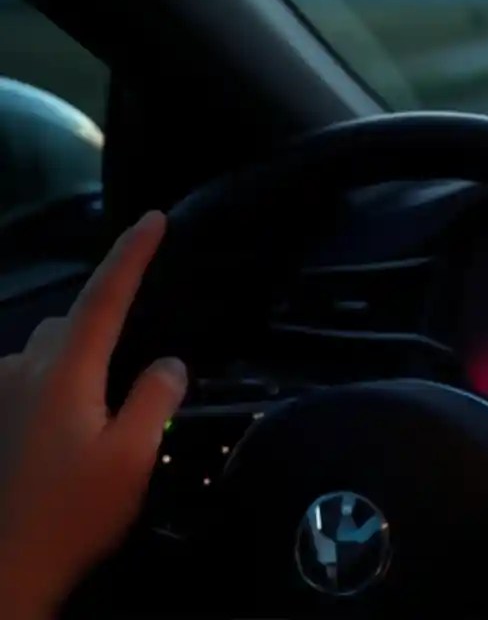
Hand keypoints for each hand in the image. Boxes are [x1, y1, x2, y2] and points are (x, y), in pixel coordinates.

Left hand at [0, 212, 186, 618]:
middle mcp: (22, 370)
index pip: (106, 296)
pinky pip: (24, 385)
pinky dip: (50, 395)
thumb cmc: (70, 514)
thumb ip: (155, 401)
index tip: (155, 219)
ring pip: (45, 356)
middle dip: (104, 331)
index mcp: (64, 373)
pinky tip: (59, 443)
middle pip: (72, 324)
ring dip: (73, 369)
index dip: (133, 254)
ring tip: (95, 425)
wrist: (0, 570)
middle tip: (133, 384)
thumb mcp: (132, 459)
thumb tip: (168, 362)